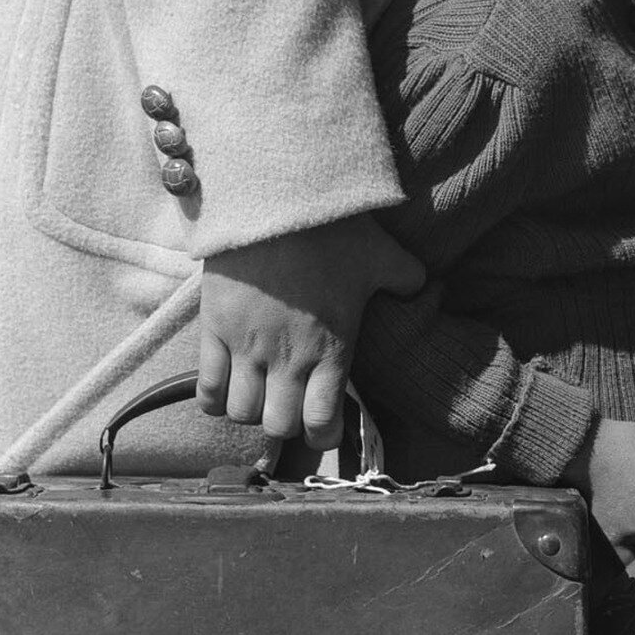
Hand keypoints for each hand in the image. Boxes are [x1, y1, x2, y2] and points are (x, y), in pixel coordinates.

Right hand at [197, 215, 424, 447]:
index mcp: (332, 350)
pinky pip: (206, 388)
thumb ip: (406, 279)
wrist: (280, 199)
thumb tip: (428, 287)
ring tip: (259, 391)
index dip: (322, 436)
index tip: (322, 425)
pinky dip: (214, 396)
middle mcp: (289, 359)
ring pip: (242, 412)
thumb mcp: (383, 255)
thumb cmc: (335, 230)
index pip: (322, 426)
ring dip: (251, 409)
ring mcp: (247, 347)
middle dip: (285, 424)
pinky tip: (227, 384)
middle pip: (279, 427)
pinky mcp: (214, 330)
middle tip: (289, 405)